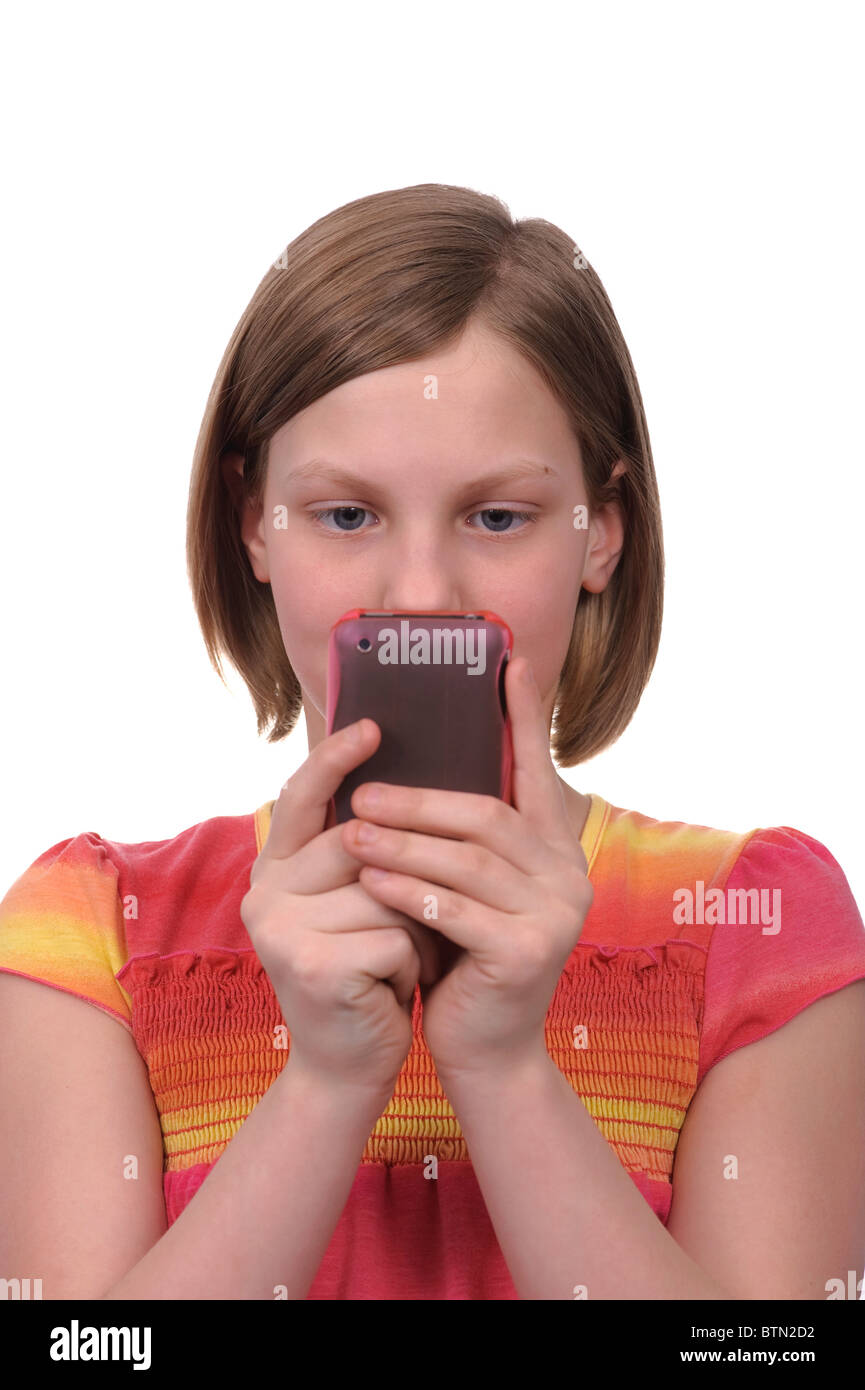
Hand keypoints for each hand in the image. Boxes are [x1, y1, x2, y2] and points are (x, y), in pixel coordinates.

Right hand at [240, 716, 443, 1103]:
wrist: (349, 1065)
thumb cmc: (368, 972)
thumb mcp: (359, 902)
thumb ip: (365, 848)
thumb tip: (409, 780)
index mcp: (275, 869)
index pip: (302, 795)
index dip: (336, 758)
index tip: (375, 725)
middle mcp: (265, 893)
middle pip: (362, 842)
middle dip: (408, 876)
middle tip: (417, 918)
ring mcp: (282, 930)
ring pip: (386, 889)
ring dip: (416, 924)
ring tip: (405, 957)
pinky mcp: (313, 966)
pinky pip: (395, 934)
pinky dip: (412, 961)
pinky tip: (394, 986)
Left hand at [341, 656, 593, 1081]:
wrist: (487, 1050)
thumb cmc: (464, 958)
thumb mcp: (468, 888)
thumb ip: (461, 836)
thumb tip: (413, 766)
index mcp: (557, 849)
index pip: (538, 770)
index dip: (524, 716)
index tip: (507, 662)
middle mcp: (568, 874)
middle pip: (487, 815)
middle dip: (420, 798)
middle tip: (363, 791)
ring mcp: (556, 914)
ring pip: (466, 859)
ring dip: (403, 841)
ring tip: (352, 829)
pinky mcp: (527, 952)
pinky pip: (455, 908)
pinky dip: (408, 890)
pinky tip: (370, 879)